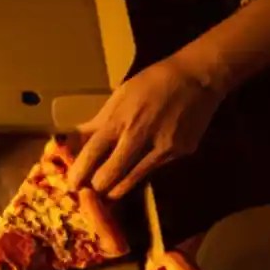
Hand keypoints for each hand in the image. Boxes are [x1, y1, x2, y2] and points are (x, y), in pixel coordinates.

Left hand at [68, 55, 224, 198]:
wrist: (198, 78)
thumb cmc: (153, 82)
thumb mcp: (120, 96)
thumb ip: (97, 122)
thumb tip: (73, 139)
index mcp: (120, 119)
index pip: (92, 153)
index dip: (78, 173)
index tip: (72, 185)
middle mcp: (139, 136)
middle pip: (110, 176)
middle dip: (97, 188)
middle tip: (90, 191)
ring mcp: (162, 148)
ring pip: (131, 181)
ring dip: (116, 188)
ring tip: (109, 190)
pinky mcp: (180, 154)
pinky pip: (153, 171)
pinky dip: (141, 172)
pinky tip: (137, 168)